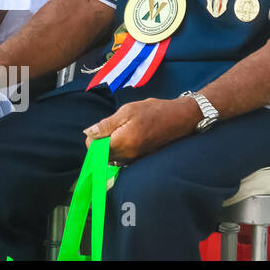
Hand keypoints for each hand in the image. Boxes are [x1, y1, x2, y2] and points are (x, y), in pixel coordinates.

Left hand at [83, 96, 200, 162]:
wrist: (180, 118)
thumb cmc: (153, 111)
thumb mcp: (127, 111)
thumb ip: (106, 124)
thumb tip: (88, 133)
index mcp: (123, 142)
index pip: (96, 150)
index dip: (92, 139)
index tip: (97, 129)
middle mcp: (129, 155)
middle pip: (104, 156)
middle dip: (100, 144)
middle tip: (108, 128)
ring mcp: (137, 159)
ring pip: (114, 158)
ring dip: (110, 147)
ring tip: (118, 131)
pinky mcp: (142, 158)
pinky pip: (124, 158)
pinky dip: (120, 150)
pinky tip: (126, 136)